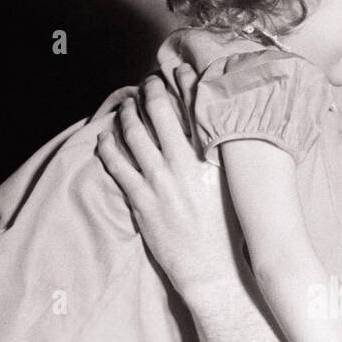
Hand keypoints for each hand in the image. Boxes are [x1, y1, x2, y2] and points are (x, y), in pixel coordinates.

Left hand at [96, 69, 247, 303]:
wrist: (213, 271)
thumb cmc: (229, 234)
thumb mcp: (235, 190)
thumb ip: (225, 160)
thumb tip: (221, 136)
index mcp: (212, 159)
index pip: (195, 109)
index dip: (184, 84)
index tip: (177, 71)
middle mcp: (185, 165)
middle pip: (160, 113)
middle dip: (150, 91)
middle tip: (147, 82)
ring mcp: (161, 182)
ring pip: (135, 134)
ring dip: (127, 114)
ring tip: (125, 105)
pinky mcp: (142, 201)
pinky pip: (117, 165)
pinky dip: (108, 146)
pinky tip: (105, 138)